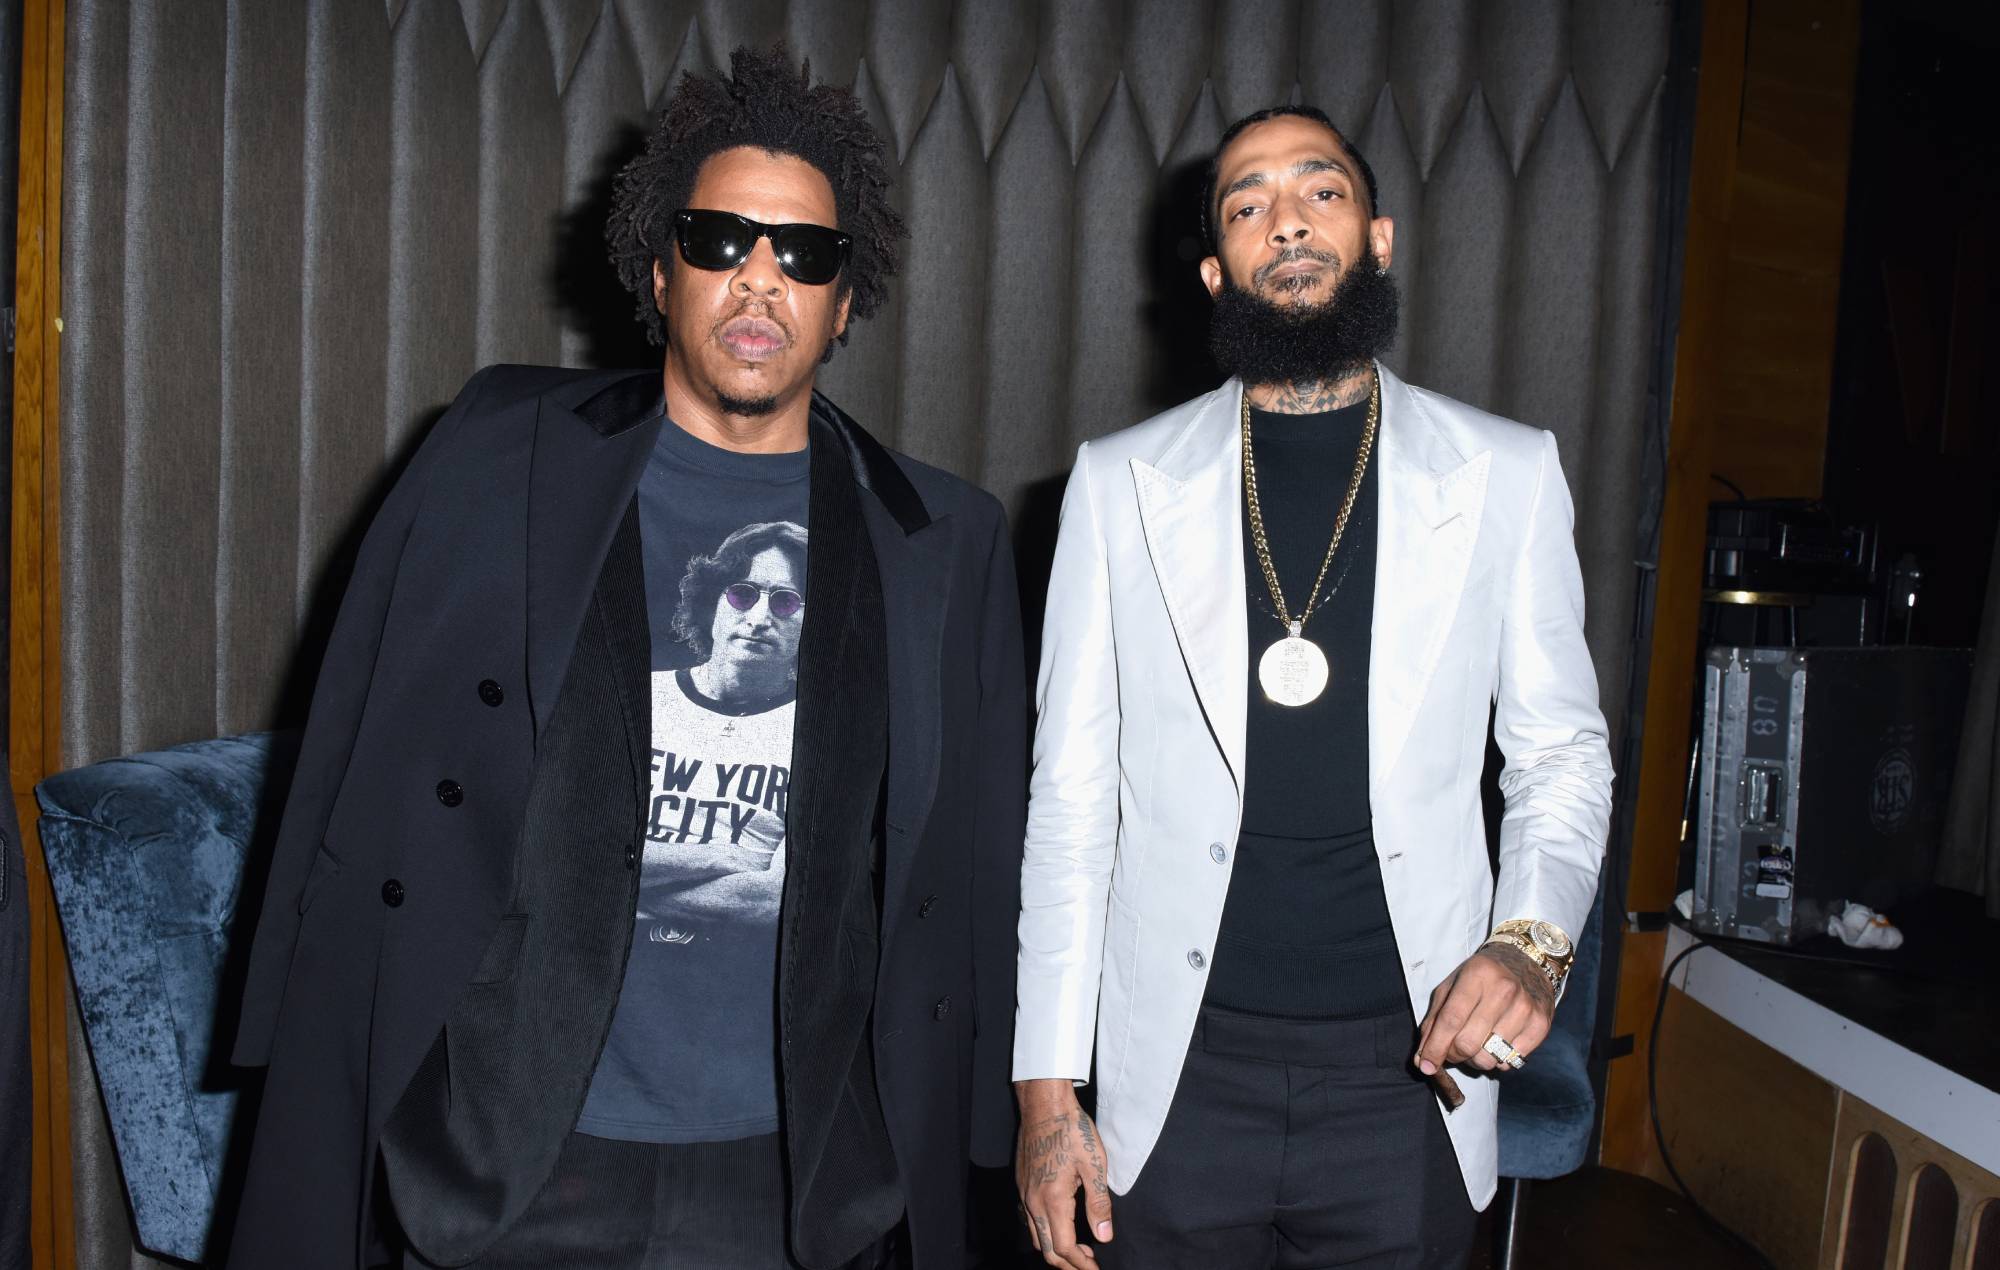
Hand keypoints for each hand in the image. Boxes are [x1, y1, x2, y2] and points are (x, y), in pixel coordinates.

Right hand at [1013, 1079, 1112, 1267]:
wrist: (1044, 1103)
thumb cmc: (1071, 1130)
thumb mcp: (1094, 1166)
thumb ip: (1099, 1204)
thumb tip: (1104, 1236)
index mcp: (1053, 1200)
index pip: (1065, 1247)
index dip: (1082, 1264)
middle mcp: (1033, 1201)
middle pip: (1046, 1248)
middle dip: (1068, 1264)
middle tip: (1089, 1264)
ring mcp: (1024, 1192)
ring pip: (1035, 1235)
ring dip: (1055, 1248)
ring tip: (1079, 1247)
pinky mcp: (1022, 1182)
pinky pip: (1029, 1218)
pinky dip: (1044, 1231)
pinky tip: (1061, 1222)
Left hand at [1415, 943, 1556, 1075]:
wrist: (1527, 960)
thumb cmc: (1482, 976)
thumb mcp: (1452, 986)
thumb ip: (1434, 1020)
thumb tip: (1424, 1059)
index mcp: (1477, 975)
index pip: (1451, 1020)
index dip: (1436, 1048)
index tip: (1427, 1066)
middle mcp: (1504, 990)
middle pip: (1469, 1043)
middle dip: (1454, 1055)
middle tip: (1452, 1051)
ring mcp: (1525, 1008)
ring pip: (1489, 1057)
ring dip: (1476, 1060)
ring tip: (1477, 1044)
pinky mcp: (1541, 1025)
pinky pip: (1510, 1062)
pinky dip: (1498, 1061)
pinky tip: (1497, 1043)